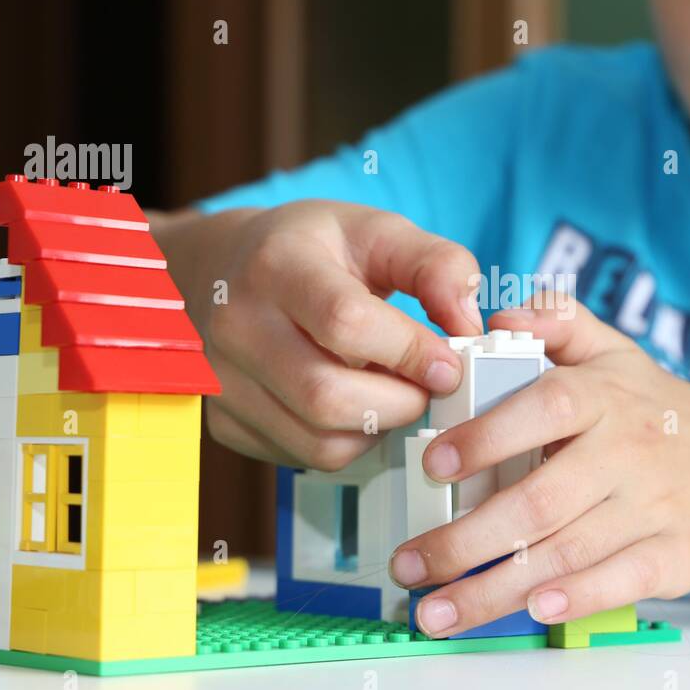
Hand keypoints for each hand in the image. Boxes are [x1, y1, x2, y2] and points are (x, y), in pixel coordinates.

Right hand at [156, 201, 482, 469]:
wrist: (221, 270)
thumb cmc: (311, 250)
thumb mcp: (378, 231)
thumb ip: (437, 266)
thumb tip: (469, 325)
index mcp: (277, 266)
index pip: (345, 323)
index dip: (409, 351)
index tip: (448, 364)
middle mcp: (237, 325)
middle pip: (328, 396)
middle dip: (400, 403)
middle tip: (428, 388)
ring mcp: (223, 381)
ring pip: (318, 441)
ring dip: (377, 429)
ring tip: (393, 392)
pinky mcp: (225, 423)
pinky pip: (302, 457)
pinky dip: (346, 444)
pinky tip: (355, 405)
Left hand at [388, 296, 689, 636]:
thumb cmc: (665, 413)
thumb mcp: (618, 353)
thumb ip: (559, 323)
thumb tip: (498, 313)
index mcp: (605, 397)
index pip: (543, 408)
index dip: (486, 436)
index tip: (432, 464)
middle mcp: (628, 452)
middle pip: (538, 502)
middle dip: (463, 541)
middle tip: (408, 564)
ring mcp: (652, 508)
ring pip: (564, 554)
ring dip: (492, 590)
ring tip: (434, 611)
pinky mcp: (675, 558)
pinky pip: (619, 581)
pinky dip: (575, 599)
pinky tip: (529, 611)